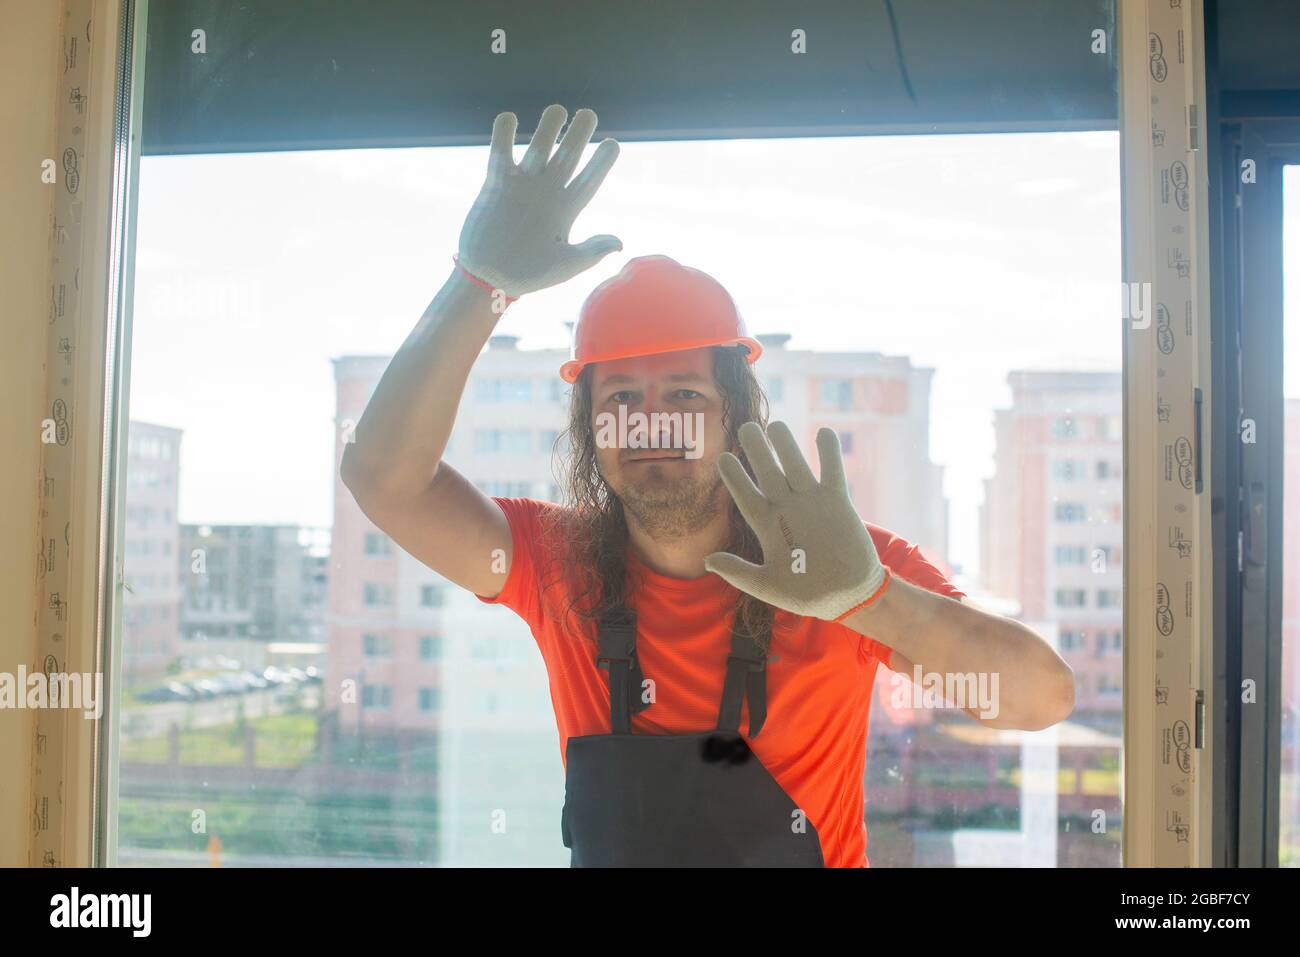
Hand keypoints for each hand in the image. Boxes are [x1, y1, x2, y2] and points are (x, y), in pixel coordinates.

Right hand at [456, 104, 622, 299]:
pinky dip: (504, 134)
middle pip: (567, 155)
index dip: (601, 163)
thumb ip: (591, 251)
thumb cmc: (530, 275)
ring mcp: (523, 185)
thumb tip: (618, 242)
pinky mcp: (497, 183)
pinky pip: (501, 152)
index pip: (589, 180)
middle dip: (578, 135)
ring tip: (558, 111)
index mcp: (567, 209)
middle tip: (589, 115)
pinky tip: (509, 119)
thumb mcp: (566, 265)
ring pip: (539, 147)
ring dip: (548, 128)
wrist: (490, 278)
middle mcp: (548, 192)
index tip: (612, 145)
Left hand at [704, 421, 888, 620]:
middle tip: (745, 427)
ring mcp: (812, 502)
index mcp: (767, 526)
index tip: (722, 457)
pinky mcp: (838, 502)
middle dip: (757, 451)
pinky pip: (832, 472)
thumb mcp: (768, 586)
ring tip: (776, 425)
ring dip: (787, 446)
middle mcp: (787, 509)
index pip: (746, 495)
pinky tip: (824, 433)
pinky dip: (829, 453)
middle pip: (768, 473)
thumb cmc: (806, 594)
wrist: (847, 596)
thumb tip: (707, 561)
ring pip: (796, 466)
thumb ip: (739, 572)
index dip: (734, 477)